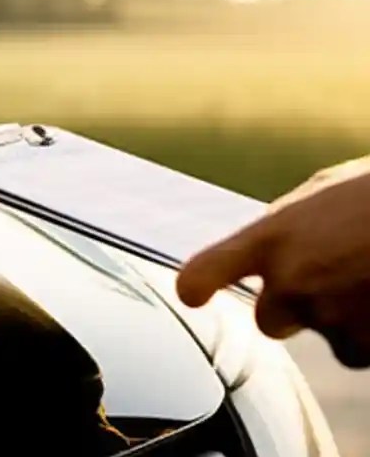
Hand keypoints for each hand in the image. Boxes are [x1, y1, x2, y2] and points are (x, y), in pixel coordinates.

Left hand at [177, 156, 369, 367]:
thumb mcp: (326, 196)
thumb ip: (287, 230)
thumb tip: (264, 259)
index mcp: (273, 237)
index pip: (204, 273)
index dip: (197, 286)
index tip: (194, 295)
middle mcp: (292, 282)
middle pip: (270, 320)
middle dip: (296, 306)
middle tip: (340, 274)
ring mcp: (332, 319)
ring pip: (329, 335)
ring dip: (352, 315)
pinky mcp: (369, 348)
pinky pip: (365, 349)